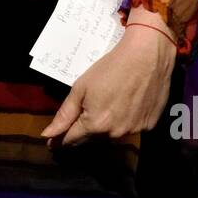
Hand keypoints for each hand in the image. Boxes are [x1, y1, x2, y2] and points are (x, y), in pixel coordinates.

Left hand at [40, 18, 176, 147]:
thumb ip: (65, 114)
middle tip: (79, 118)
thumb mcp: (81, 88)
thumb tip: (48, 134)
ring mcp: (134, 130)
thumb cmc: (111, 67)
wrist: (147, 55)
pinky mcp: (149, 125)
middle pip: (92, 138)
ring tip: (107, 105)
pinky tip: (125, 105)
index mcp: (96, 124)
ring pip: (112, 135)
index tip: (51, 142)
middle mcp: (115, 133)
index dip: (60, 141)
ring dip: (105, 127)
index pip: (72, 140)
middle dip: (83, 132)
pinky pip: (131, 128)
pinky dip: (125, 121)